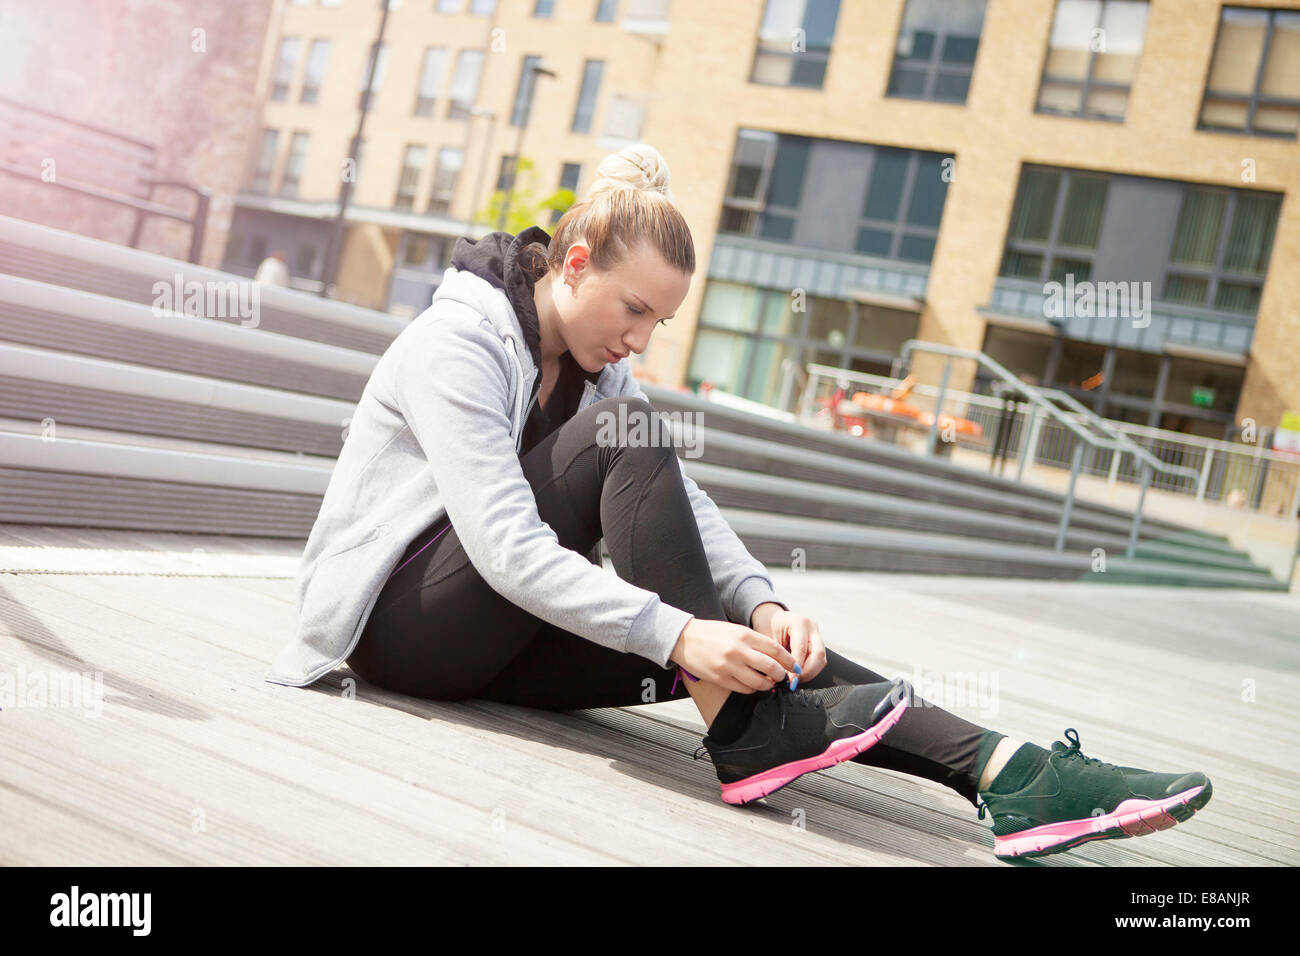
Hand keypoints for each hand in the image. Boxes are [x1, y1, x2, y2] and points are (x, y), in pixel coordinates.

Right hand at [668, 618, 798, 694]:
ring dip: (768, 685)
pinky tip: (752, 685)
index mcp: (744, 635)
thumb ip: (755, 641)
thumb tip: (775, 656)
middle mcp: (739, 651)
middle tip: (784, 677)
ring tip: (768, 683)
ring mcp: (729, 666)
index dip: (789, 660)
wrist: (684, 638)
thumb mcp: (735, 630)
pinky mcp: (721, 678)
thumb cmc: (710, 633)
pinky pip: (744, 689)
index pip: (776, 650)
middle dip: (782, 675)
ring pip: (759, 682)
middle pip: (771, 668)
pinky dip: (752, 689)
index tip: (794, 666)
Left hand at [751, 605, 826, 685]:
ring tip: (795, 680)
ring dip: (810, 673)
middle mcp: (811, 627)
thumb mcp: (769, 639)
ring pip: (821, 659)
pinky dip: (810, 670)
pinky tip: (798, 674)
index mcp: (799, 622)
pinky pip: (819, 660)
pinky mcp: (818, 643)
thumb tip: (779, 676)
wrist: (771, 619)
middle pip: (818, 655)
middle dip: (807, 672)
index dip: (796, 667)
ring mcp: (817, 634)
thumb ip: (776, 656)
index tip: (790, 680)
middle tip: (794, 682)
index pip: (802, 649)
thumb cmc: (768, 626)